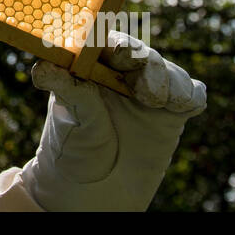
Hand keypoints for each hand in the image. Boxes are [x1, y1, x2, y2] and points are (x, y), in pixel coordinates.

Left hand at [17, 30, 206, 210]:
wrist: (96, 191)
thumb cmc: (74, 149)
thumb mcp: (71, 120)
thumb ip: (68, 92)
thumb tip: (42, 69)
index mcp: (94, 68)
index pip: (108, 43)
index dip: (116, 44)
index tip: (120, 54)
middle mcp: (124, 74)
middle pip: (143, 54)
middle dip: (147, 64)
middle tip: (143, 87)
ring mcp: (150, 91)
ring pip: (169, 72)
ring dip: (169, 82)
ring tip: (156, 101)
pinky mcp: (173, 112)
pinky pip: (191, 93)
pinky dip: (191, 95)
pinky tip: (182, 105)